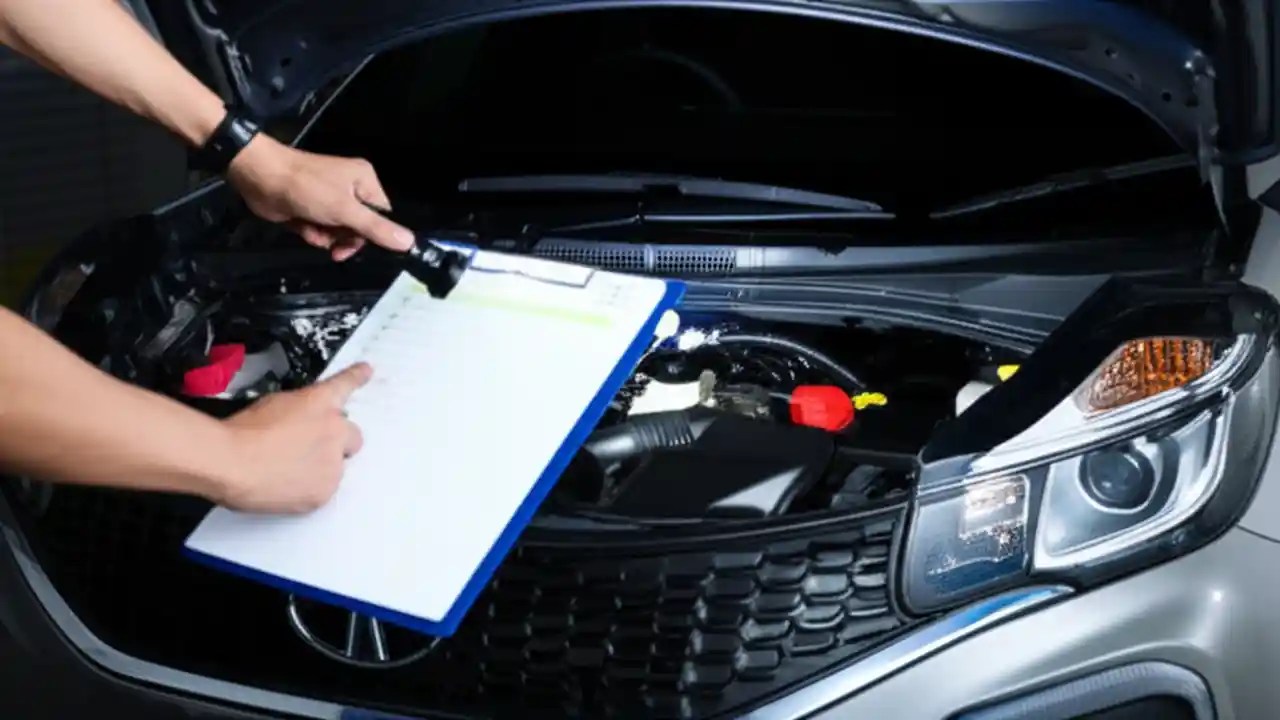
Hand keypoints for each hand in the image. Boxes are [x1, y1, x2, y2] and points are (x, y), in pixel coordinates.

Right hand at [215, 363, 371, 512]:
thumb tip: (303, 421)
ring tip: (286, 470)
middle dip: (338, 441)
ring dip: (320, 466)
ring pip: (337, 466)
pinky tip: (284, 486)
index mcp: (321, 402)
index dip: (357, 377)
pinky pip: (323, 489)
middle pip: (354, 437)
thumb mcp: (273, 404)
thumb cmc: (243, 430)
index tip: (366, 371)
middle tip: (311, 448)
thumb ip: (299, 409)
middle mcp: (336, 430)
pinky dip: (308, 488)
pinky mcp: (325, 491)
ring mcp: (334, 463)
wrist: (231, 462)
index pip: (346, 384)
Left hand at [226, 134, 413, 260]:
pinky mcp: (312, 208)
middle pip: (362, 227)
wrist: (260, 178)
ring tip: (314, 229)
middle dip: (345, 237)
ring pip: (340, 232)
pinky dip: (314, 233)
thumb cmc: (307, 188)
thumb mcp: (345, 210)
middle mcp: (351, 188)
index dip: (373, 233)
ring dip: (327, 237)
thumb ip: (376, 228)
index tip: (358, 242)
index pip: (382, 215)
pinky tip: (303, 228)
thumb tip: (410, 243)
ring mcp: (330, 198)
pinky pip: (323, 230)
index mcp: (365, 181)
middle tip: (333, 243)